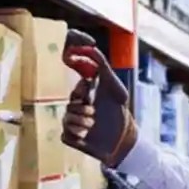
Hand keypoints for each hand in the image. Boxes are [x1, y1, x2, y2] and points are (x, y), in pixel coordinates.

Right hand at [61, 30, 136, 167]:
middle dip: (81, 107)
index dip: (80, 88)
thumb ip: (104, 67)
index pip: (76, 90)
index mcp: (86, 97)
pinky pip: (66, 134)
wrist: (123, 139)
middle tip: (93, 111)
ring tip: (92, 124)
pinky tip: (85, 135)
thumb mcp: (115, 88)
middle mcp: (77, 110)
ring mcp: (73, 125)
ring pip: (66, 119)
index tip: (88, 87)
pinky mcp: (71, 139)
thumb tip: (92, 48)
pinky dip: (76, 134)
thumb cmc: (119, 112)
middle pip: (70, 104)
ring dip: (81, 121)